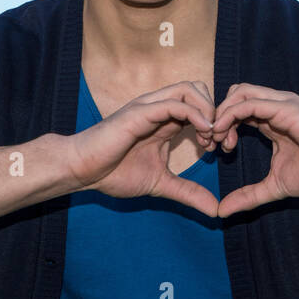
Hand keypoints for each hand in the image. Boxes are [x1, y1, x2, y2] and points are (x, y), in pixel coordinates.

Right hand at [65, 80, 219, 217]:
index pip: (199, 104)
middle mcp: (159, 107)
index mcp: (165, 120)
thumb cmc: (114, 173)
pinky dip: (194, 114)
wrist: (81, 170)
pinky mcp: (139, 113)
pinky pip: (173, 103)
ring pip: (188, 88)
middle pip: (198, 88)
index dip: (215, 122)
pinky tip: (202, 133)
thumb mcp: (161, 184)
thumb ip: (188, 192)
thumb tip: (215, 210)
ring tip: (209, 136)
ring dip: (207, 109)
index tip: (217, 148)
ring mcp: (149, 107)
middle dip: (215, 110)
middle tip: (216, 139)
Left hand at [210, 83, 298, 218]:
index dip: (221, 126)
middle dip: (216, 115)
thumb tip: (222, 211)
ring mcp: (280, 103)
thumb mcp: (275, 186)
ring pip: (240, 92)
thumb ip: (249, 196)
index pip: (238, 110)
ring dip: (221, 113)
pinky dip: (230, 114)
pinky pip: (249, 103)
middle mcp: (275, 106)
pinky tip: (224, 134)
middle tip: (210, 142)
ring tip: (216, 138)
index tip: (214, 150)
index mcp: (272, 119)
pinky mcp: (285, 107)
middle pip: (235, 95)